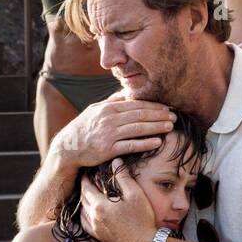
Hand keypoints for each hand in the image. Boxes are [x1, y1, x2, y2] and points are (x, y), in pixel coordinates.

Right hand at [51, 96, 174, 171]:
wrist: (67, 147)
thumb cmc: (83, 128)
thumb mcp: (95, 110)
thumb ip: (111, 101)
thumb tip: (126, 92)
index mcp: (108, 108)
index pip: (136, 104)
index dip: (154, 106)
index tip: (167, 107)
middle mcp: (109, 119)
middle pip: (140, 115)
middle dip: (159, 115)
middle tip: (174, 116)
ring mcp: (109, 134)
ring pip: (138, 128)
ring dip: (156, 127)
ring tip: (170, 127)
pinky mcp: (108, 149)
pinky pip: (130, 145)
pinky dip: (145, 143)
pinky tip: (157, 142)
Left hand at [79, 161, 157, 241]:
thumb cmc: (142, 218)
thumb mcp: (135, 194)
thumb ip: (123, 177)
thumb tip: (115, 161)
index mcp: (100, 205)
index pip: (85, 188)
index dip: (85, 179)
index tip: (86, 173)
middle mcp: (93, 217)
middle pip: (82, 198)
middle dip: (84, 188)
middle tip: (88, 181)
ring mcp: (94, 228)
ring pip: (82, 210)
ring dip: (84, 201)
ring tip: (89, 194)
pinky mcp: (97, 235)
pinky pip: (84, 222)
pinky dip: (84, 214)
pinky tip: (90, 210)